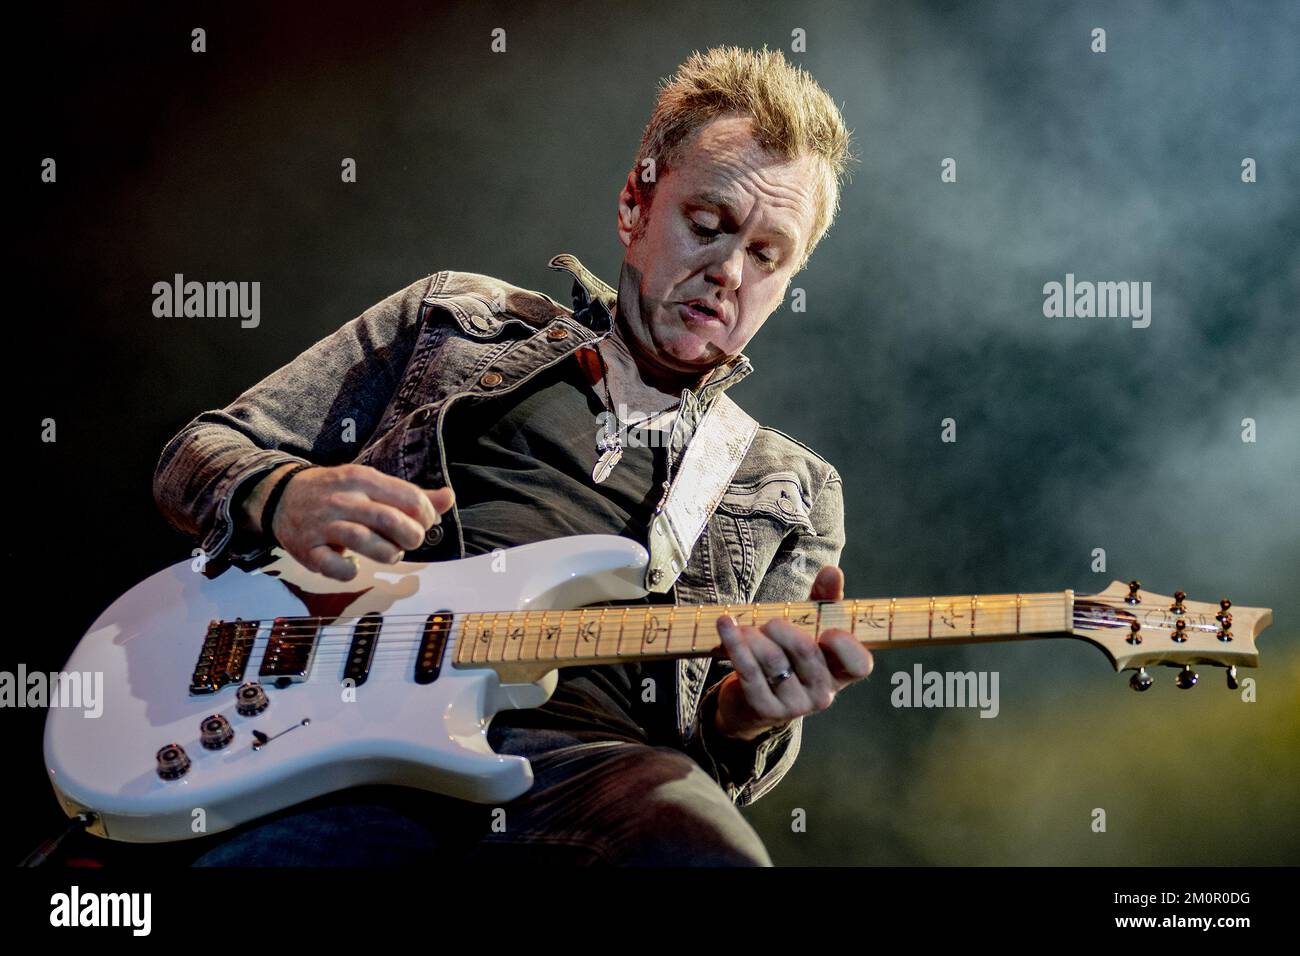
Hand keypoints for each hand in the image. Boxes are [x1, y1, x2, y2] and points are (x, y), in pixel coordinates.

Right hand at [248, 463, 454, 580]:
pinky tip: (354, 565)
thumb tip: (449, 498)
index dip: (426, 516)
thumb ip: (411, 495)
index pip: (409, 498)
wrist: (281, 497)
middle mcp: (343, 499)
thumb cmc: (337, 493)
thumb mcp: (371, 484)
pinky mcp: (308, 549)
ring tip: (389, 553)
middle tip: (410, 541)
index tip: (423, 524)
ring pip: (368, 544)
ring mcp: (323, 525)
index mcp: (362, 479)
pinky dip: (351, 571)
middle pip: (392, 521)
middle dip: (412, 537)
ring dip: (389, 554)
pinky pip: (337, 568)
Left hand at [713, 565, 872, 740]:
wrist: (750, 700)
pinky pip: (749, 671)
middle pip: (807, 652)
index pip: (859, 665)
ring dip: (755, 635)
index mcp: (840, 673)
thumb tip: (832, 571)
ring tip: (744, 626)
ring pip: (774, 661)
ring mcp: (794, 705)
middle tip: (770, 621)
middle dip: (784, 628)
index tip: (829, 630)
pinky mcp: (764, 709)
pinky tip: (726, 625)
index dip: (847, 647)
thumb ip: (823, 600)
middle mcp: (822, 693)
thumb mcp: (808, 627)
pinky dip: (736, 643)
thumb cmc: (788, 656)